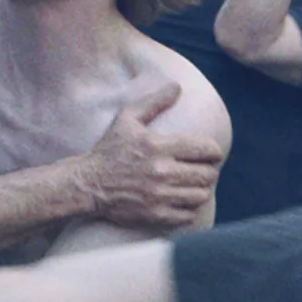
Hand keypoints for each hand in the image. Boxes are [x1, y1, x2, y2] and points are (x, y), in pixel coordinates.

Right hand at [79, 84, 224, 229]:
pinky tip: (183, 201)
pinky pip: (188, 215)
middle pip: (208, 174)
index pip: (205, 149)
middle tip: (203, 169)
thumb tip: (176, 86)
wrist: (87, 184)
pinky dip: (190, 208)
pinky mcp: (155, 214)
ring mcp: (159, 195)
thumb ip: (153, 102)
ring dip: (201, 189)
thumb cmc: (108, 150)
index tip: (211, 153)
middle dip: (210, 171)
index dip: (214, 151)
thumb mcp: (127, 119)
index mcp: (159, 146)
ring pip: (201, 195)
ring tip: (194, 185)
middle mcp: (162, 171)